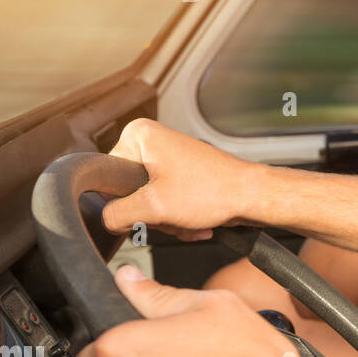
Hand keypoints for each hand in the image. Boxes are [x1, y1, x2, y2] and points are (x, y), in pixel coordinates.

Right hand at [102, 118, 260, 240]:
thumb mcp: (153, 207)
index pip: (108, 180)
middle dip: (153, 214)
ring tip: (188, 218)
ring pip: (149, 204)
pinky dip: (179, 218)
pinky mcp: (181, 176)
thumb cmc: (216, 190)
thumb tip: (105, 220)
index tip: (151, 206)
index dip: (128, 202)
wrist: (252, 198)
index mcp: (138, 135)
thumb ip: (116, 214)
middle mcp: (152, 142)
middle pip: (130, 194)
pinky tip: (195, 220)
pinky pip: (165, 205)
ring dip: (168, 220)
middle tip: (173, 214)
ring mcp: (167, 159)